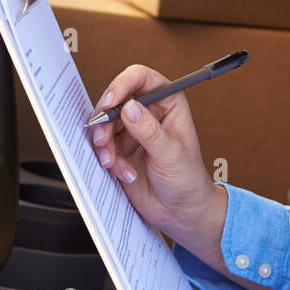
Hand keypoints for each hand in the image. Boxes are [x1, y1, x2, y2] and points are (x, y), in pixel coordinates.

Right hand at [89, 64, 219, 243]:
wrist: (180, 211)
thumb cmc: (187, 179)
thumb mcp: (171, 154)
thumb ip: (149, 131)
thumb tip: (129, 107)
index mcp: (168, 102)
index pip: (141, 78)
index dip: (123, 84)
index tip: (111, 101)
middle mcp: (148, 112)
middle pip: (115, 99)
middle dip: (105, 119)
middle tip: (102, 137)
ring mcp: (132, 130)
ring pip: (104, 123)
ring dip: (103, 143)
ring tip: (112, 162)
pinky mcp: (120, 148)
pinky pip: (103, 146)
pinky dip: (108, 159)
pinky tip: (124, 173)